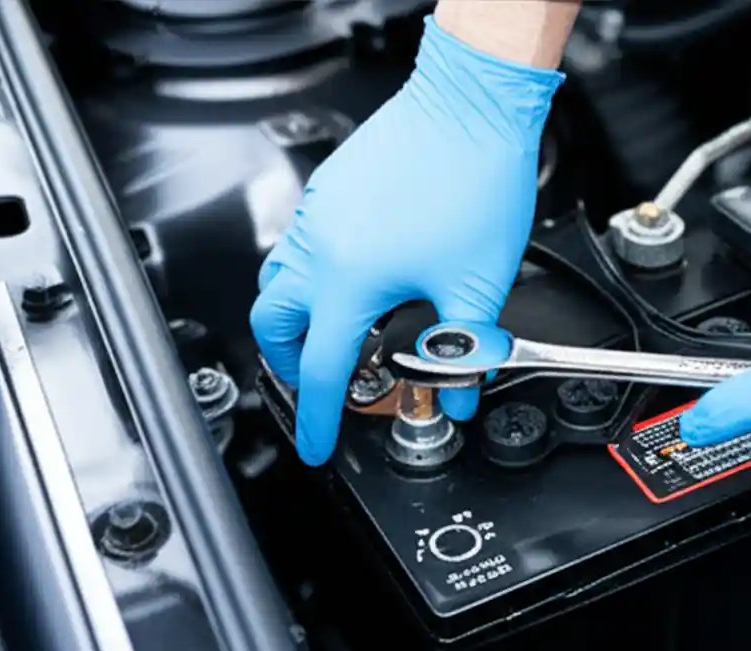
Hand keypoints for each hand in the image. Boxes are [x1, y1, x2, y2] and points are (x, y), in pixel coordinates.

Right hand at [250, 17, 563, 464]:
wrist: (473, 104)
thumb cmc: (475, 180)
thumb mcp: (477, 285)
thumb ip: (465, 349)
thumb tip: (460, 391)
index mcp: (349, 280)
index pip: (322, 370)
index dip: (319, 418)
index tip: (318, 446)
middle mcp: (321, 247)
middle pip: (273, 326)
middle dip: (291, 364)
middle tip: (325, 382)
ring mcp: (319, 215)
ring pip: (280, 281)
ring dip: (297, 319)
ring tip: (341, 335)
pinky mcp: (330, 190)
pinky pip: (301, 245)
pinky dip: (313, 276)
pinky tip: (359, 280)